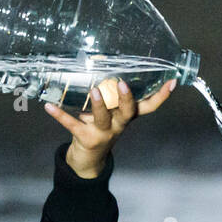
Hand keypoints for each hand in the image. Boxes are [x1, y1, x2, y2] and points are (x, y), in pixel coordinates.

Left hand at [43, 76, 176, 177]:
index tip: (172, 81)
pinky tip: (49, 105)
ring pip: (103, 118)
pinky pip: (71, 125)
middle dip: (127, 98)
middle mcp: (118, 125)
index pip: (149, 106)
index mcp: (126, 117)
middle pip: (128, 112)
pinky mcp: (84, 138)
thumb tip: (107, 61)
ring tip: (94, 90)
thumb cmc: (100, 128)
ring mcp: (102, 133)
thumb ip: (113, 95)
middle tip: (122, 83)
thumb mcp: (112, 114)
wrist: (88, 160)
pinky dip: (60, 114)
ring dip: (99, 104)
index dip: (162, 95)